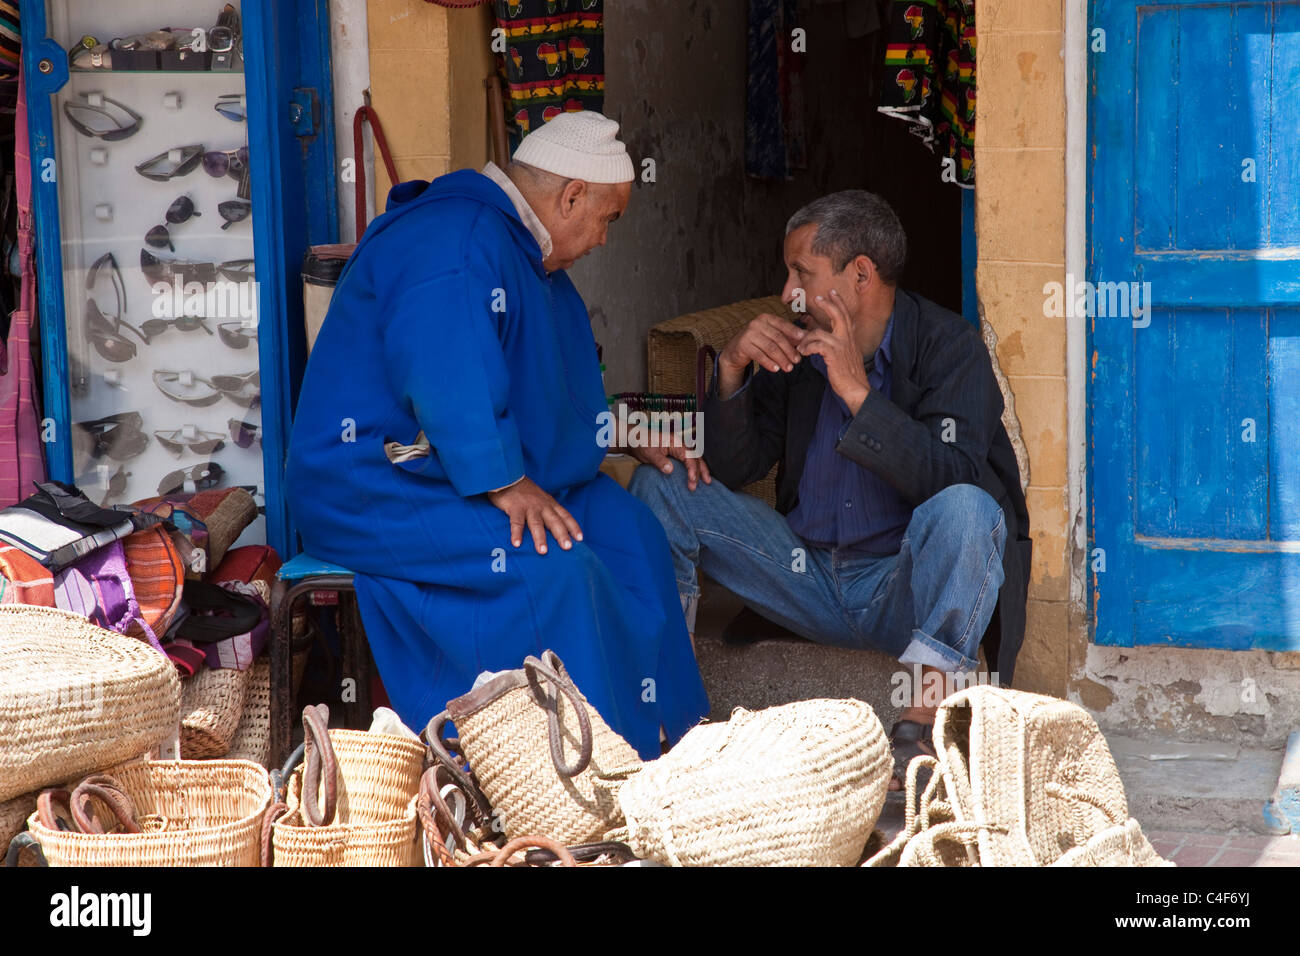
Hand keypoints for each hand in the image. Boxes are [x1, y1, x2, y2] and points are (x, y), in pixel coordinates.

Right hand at [487, 477, 582, 554]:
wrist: (510, 476)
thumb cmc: (526, 492)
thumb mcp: (542, 499)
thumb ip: (549, 512)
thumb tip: (557, 530)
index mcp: (550, 504)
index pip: (565, 516)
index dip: (573, 527)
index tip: (580, 539)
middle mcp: (542, 506)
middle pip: (554, 521)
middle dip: (561, 534)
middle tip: (567, 547)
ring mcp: (529, 506)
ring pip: (536, 523)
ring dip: (540, 537)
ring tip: (542, 551)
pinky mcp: (515, 507)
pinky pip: (516, 522)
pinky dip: (516, 533)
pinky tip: (516, 544)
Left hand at [628, 440, 712, 491]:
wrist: (635, 439)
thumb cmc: (642, 443)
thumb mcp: (649, 453)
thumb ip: (660, 461)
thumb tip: (670, 470)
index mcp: (676, 443)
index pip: (689, 457)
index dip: (692, 469)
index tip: (693, 481)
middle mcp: (680, 445)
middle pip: (696, 457)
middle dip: (702, 470)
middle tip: (707, 483)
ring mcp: (679, 450)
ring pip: (694, 459)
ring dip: (701, 469)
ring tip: (707, 481)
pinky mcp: (676, 454)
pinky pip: (688, 461)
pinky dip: (694, 469)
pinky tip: (696, 477)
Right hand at [717, 313, 805, 397]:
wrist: (736, 350)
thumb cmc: (758, 342)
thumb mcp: (772, 336)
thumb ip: (787, 336)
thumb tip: (806, 338)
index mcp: (766, 318)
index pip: (782, 324)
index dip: (794, 332)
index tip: (804, 340)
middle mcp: (756, 323)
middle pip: (777, 337)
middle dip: (789, 350)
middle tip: (797, 361)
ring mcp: (748, 333)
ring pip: (770, 347)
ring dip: (781, 359)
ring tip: (789, 368)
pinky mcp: (743, 345)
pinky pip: (759, 355)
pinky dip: (769, 363)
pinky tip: (776, 369)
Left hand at [798, 289, 869, 414]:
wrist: (856, 389)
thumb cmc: (850, 375)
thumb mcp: (850, 355)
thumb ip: (844, 344)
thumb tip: (839, 336)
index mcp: (850, 339)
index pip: (846, 316)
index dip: (839, 303)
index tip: (832, 293)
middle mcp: (847, 339)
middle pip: (838, 315)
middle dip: (828, 305)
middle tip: (818, 297)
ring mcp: (841, 346)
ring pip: (819, 333)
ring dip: (806, 339)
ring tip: (800, 347)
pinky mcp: (833, 355)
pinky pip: (816, 345)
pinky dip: (807, 348)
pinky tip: (804, 353)